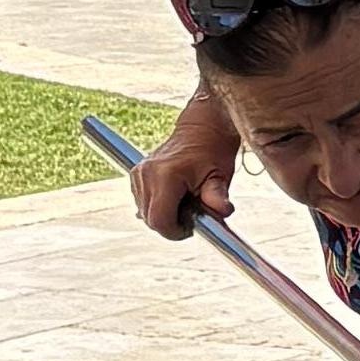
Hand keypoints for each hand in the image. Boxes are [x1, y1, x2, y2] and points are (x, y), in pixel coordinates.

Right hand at [135, 93, 239, 235]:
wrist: (202, 128)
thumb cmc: (213, 150)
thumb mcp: (220, 175)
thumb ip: (217, 197)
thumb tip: (223, 213)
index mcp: (166, 175)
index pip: (159, 219)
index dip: (175, 231)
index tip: (190, 229)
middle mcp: (147, 174)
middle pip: (150, 219)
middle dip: (171, 224)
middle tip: (192, 215)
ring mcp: (138, 174)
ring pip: (145, 213)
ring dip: (165, 215)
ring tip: (185, 202)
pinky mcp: (136, 175)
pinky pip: (143, 203)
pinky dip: (158, 206)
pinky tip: (175, 197)